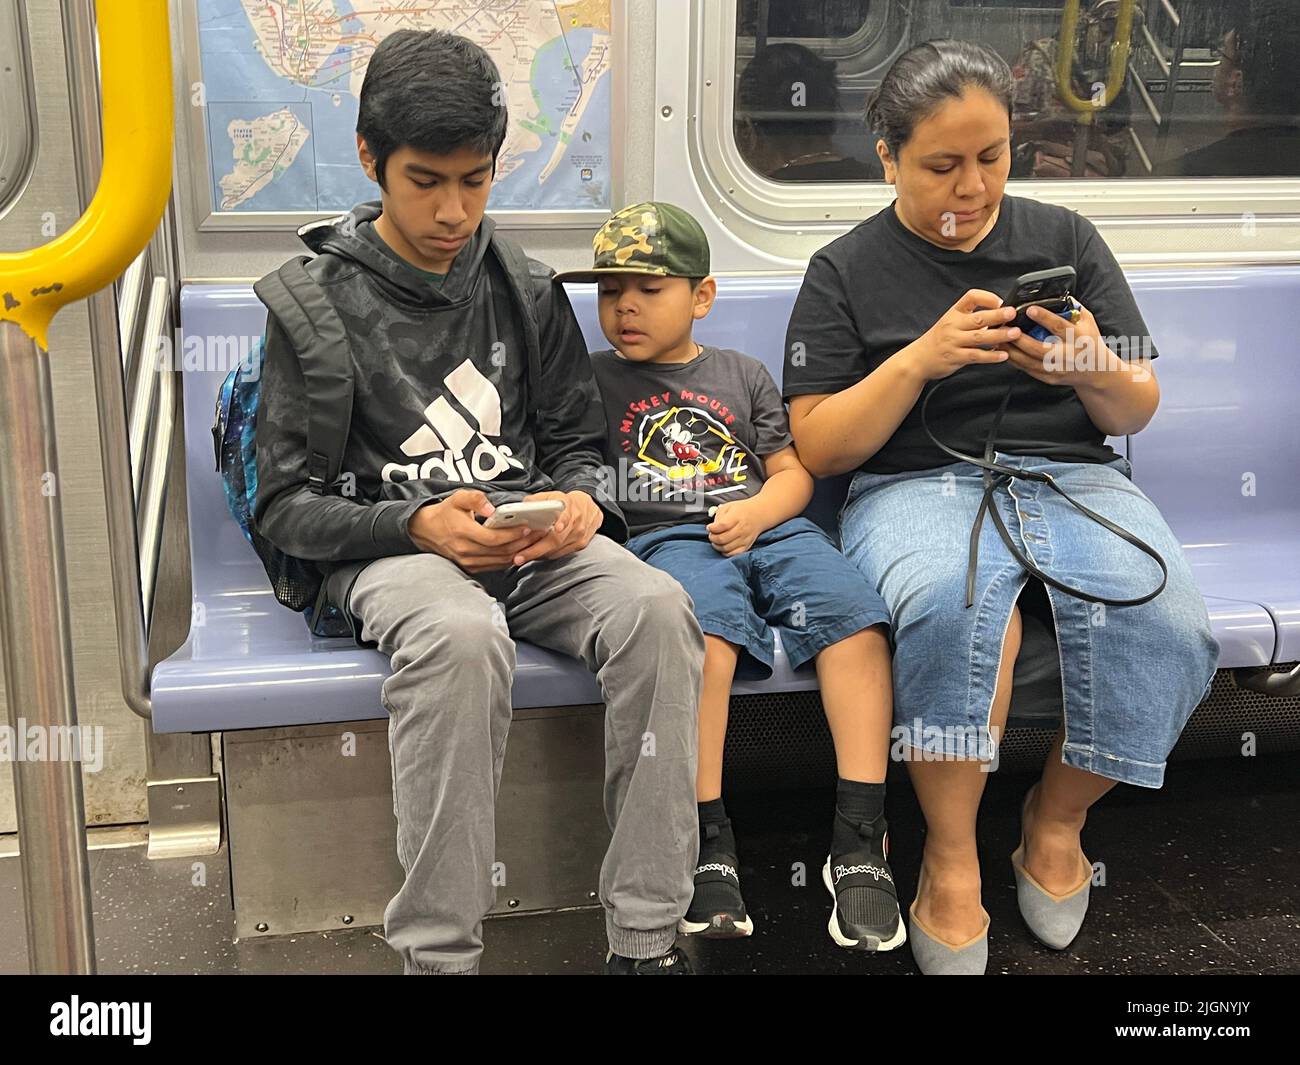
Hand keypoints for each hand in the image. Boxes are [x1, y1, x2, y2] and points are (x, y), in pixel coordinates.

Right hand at [407, 489, 547, 573]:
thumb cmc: (445, 512)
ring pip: (500, 561)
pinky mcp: (470, 568)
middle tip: (538, 533)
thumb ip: (475, 499)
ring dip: (519, 552)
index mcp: (463, 532)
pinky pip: (495, 566)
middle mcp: (465, 551)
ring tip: (534, 541)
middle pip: (501, 551)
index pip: (493, 538)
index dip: (512, 534)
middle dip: (522, 542)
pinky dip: (509, 559)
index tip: (527, 526)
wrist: (426, 530)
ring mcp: (468, 562)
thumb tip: (493, 509)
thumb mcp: (457, 498)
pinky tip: (520, 550)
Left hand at [504, 490, 604, 565]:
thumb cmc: (565, 503)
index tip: (556, 528)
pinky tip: (535, 555)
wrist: (589, 509)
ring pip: (557, 548)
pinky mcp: (580, 544)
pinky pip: (560, 553)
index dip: (562, 521)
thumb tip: (522, 507)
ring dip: (538, 554)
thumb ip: (536, 500)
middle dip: (536, 549)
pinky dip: (546, 555)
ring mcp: (579, 534)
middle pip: (557, 538)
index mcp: (569, 505)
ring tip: (522, 557)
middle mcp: (576, 520)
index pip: (567, 514)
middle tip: (520, 556)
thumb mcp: (551, 495)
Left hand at [707, 499, 763, 556]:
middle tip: (711, 535)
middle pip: (723, 538)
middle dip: (713, 538)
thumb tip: (712, 528)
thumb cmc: (741, 511)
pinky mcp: (746, 546)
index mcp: (736, 517)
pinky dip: (725, 552)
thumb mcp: (728, 507)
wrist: (758, 515)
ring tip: (716, 540)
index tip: (709, 527)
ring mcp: (745, 539)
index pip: (722, 526)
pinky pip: (734, 554)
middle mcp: (742, 529)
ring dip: (717, 546)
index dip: (712, 528)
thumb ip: (719, 516)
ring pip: (726, 548)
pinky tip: (723, 546)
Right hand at [902, 289, 1019, 381]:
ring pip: (980, 337)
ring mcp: (953, 342)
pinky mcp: (955, 357)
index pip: (971, 297)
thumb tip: (999, 315)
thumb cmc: (938, 340)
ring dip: (999, 335)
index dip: (987, 297)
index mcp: (954, 313)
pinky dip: (991, 356)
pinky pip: (976, 356)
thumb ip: (972, 319)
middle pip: (978, 318)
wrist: (918, 359)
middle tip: (1013, 313)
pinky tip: (1003, 355)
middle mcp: (953, 325)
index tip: (1000, 301)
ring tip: (1015, 334)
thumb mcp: (951, 323)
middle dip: (997, 315)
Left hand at [1004, 301, 1113, 387]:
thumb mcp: (1088, 321)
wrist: (1097, 371)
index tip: (1029, 309)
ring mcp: (1057, 369)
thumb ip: (1073, 307)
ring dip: (1011, 351)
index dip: (1044, 317)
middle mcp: (1068, 355)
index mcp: (1079, 338)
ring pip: (1029, 362)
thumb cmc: (1090, 341)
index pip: (1060, 327)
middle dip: (1020, 338)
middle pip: (1039, 348)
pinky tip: (1005, 352)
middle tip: (1005, 327)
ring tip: (999, 340)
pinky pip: (1027, 370)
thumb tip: (1055, 294)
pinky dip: (1014, 361)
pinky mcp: (1049, 378)